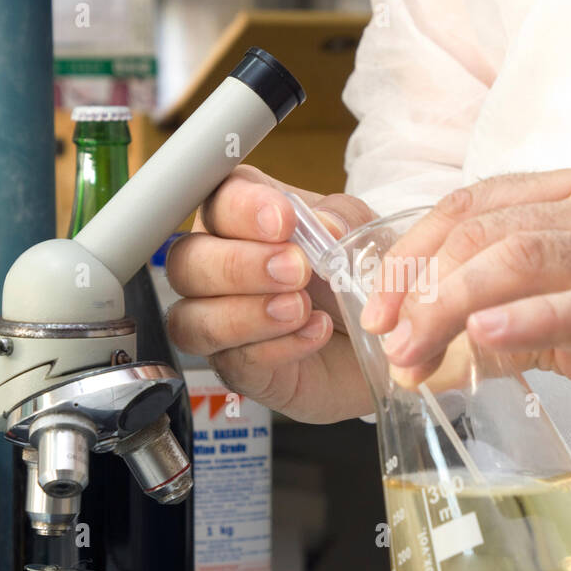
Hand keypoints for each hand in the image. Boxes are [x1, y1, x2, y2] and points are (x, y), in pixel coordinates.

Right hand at [165, 165, 377, 422]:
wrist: (384, 337)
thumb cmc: (355, 276)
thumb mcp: (360, 233)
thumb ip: (342, 219)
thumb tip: (325, 224)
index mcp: (241, 218)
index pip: (215, 202)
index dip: (241, 209)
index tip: (284, 221)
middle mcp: (217, 268)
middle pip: (186, 262)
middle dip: (239, 265)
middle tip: (295, 269)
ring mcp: (220, 322)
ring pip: (191, 320)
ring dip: (246, 314)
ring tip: (300, 308)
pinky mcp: (238, 368)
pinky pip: (233, 361)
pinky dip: (276, 348)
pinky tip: (314, 332)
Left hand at [359, 164, 570, 454]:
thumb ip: (516, 317)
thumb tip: (438, 345)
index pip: (472, 206)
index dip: (411, 254)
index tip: (379, 309)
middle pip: (483, 229)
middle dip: (418, 288)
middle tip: (390, 345)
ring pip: (521, 256)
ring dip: (451, 306)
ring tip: (414, 353)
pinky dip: (527, 320)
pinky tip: (482, 341)